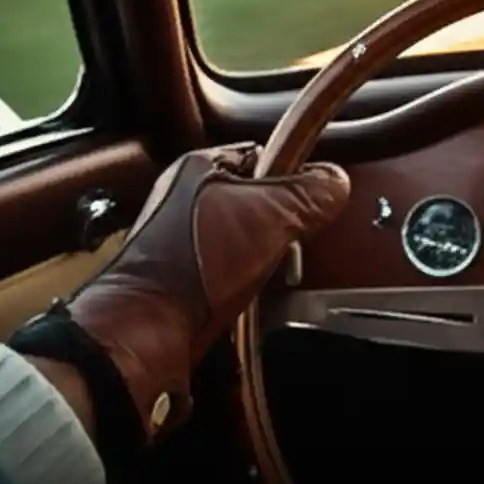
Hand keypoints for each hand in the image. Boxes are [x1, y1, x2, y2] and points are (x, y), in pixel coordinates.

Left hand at [65, 143, 348, 440]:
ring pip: (244, 236)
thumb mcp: (271, 216)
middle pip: (257, 198)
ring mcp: (181, 238)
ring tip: (266, 271)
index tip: (310, 199)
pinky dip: (244, 281)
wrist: (147, 331)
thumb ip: (311, 193)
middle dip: (279, 223)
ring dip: (263, 256)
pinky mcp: (182, 275)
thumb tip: (336, 182)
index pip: (265, 152)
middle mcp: (185, 198)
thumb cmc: (194, 267)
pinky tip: (247, 293)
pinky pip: (228, 268)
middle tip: (289, 241)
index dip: (293, 175)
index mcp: (200, 166)